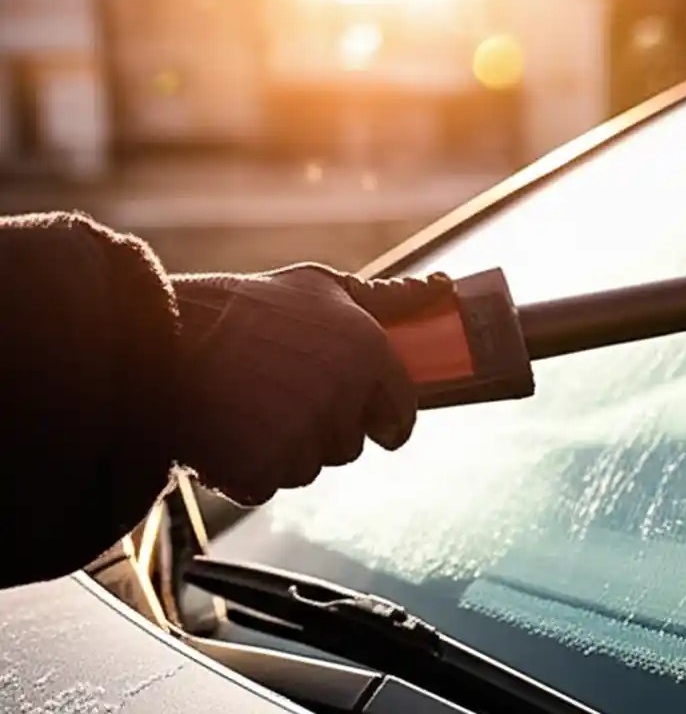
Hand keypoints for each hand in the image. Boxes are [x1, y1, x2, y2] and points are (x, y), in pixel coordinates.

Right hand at [172, 264, 452, 504]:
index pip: (403, 414)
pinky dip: (246, 468)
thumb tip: (440, 288)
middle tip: (282, 391)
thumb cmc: (244, 308)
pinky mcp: (261, 472)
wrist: (159, 336)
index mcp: (367, 352)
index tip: (368, 415)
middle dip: (325, 427)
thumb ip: (385, 298)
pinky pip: (266, 485)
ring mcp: (302, 438)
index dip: (385, 417)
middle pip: (351, 444)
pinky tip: (227, 428)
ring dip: (285, 447)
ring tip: (248, 403)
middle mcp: (342, 398)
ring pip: (309, 466)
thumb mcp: (319, 287)